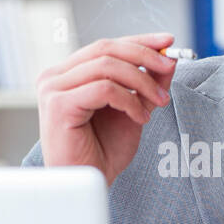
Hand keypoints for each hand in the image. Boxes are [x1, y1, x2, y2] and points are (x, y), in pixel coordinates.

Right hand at [37, 33, 176, 184]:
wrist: (88, 182)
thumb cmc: (103, 151)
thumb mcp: (133, 109)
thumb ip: (146, 83)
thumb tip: (168, 58)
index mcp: (68, 74)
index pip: (105, 46)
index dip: (138, 41)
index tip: (168, 41)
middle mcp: (55, 76)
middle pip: (106, 48)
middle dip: (144, 55)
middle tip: (170, 66)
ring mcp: (53, 89)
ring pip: (107, 67)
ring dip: (142, 82)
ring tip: (159, 103)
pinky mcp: (58, 105)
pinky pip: (104, 89)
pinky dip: (129, 100)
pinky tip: (140, 119)